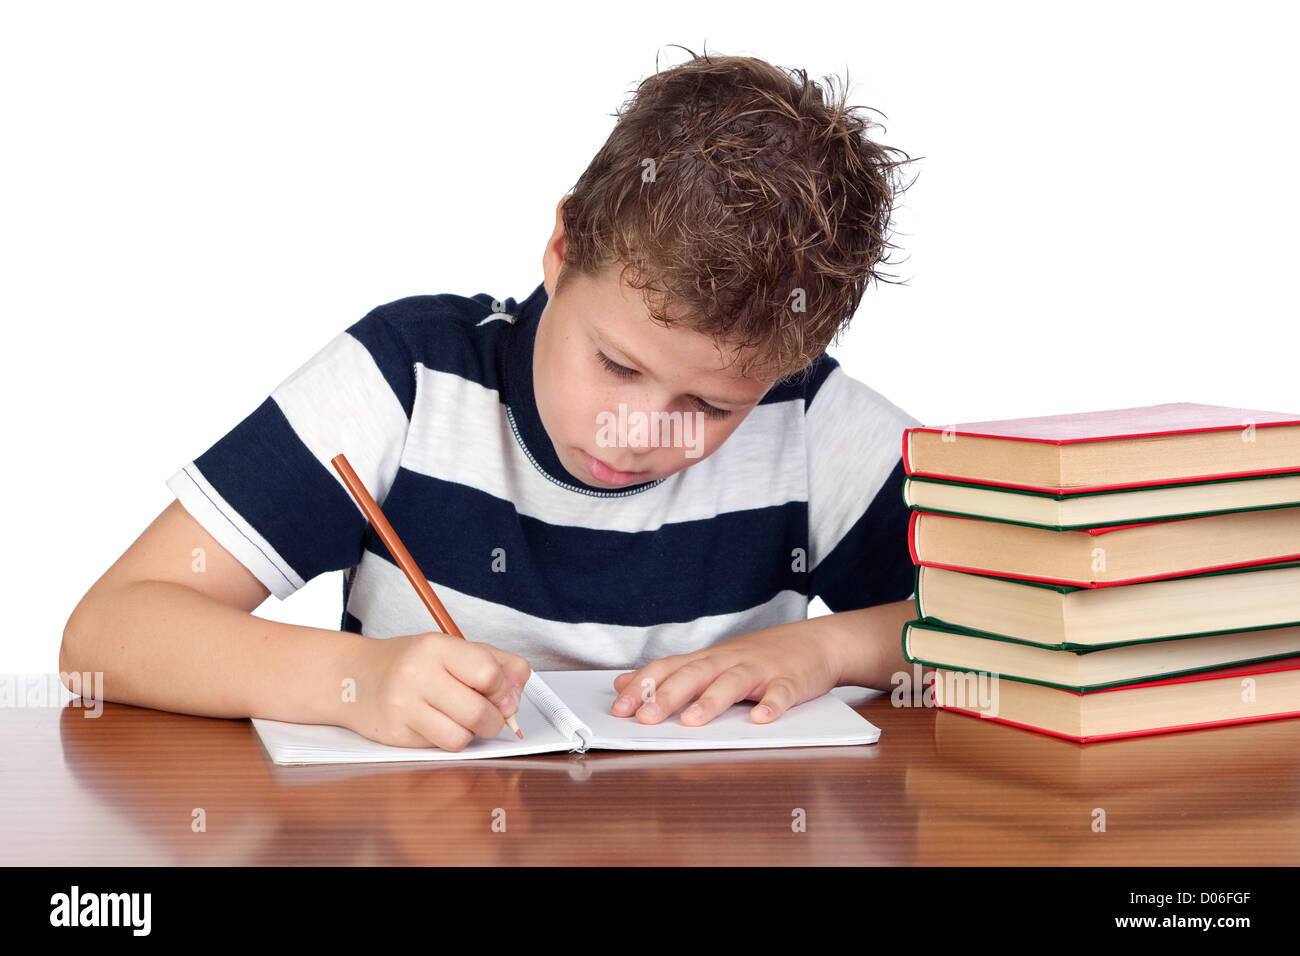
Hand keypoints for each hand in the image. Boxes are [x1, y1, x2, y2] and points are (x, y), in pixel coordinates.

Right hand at [342, 632, 531, 750]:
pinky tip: (438, 726)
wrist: (354, 678)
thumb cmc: (412, 664)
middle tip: (489, 715)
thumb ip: (498, 664)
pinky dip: (448, 741)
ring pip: (462, 737)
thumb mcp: (455, 650)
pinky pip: (441, 748)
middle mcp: (417, 674)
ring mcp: (403, 706)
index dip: (504, 690)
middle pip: (480, 712)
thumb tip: (518, 695)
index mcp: (437, 647)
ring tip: (461, 720)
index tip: (502, 695)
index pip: (488, 673)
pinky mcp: (396, 735)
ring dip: (471, 734)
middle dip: (495, 721)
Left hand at [609, 623, 844, 726]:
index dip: (642, 687)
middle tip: (645, 719)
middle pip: (694, 675)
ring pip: (732, 682)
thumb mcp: (711, 662)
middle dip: (668, 696)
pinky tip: (760, 718)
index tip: (618, 709)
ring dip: (711, 701)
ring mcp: (760, 669)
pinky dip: (771, 704)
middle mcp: (729, 661)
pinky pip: (781, 692)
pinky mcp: (791, 680)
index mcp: (707, 660)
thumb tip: (622, 683)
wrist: (816, 642)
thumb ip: (669, 674)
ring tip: (692, 721)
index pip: (667, 669)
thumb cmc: (758, 658)